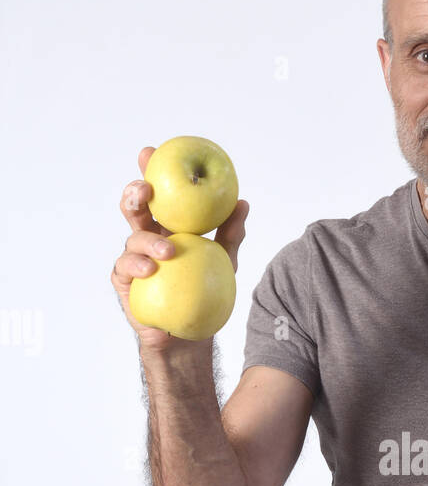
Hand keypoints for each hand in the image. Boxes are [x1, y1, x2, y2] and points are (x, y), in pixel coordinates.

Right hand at [111, 145, 248, 350]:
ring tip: (168, 251)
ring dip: (147, 239)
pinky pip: (126, 268)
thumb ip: (231, 233)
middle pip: (134, 207)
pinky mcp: (126, 281)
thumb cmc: (205, 292)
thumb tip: (243, 203)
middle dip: (134, 193)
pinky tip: (151, 269)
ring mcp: (134, 258)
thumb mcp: (223, 260)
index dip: (150, 172)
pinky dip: (138, 265)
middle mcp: (147, 237)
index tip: (149, 153)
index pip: (158, 194)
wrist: (190, 332)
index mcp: (168, 226)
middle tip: (146, 191)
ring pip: (132, 237)